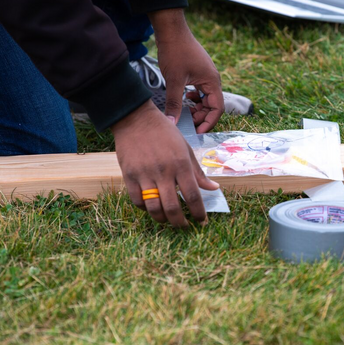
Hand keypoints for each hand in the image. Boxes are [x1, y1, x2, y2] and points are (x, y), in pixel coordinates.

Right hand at [112, 100, 219, 226]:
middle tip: (184, 225)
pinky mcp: (129, 175)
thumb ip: (198, 172)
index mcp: (181, 164)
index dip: (199, 213)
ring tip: (168, 220)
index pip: (193, 196)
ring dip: (162, 219)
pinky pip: (137, 201)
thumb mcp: (186, 149)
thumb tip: (214, 188)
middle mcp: (164, 172)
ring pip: (154, 208)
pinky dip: (145, 209)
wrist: (136, 119)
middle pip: (173, 207)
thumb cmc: (165, 133)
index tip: (202, 222)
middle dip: (180, 222)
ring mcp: (145, 174)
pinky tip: (152, 208)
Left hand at [148, 8, 223, 132]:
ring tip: (185, 111)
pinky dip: (194, 98)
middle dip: (201, 116)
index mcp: (212, 82)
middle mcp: (213, 79)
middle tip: (187, 122)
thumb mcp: (174, 80)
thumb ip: (174, 103)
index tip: (197, 131)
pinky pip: (201, 90)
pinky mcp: (199, 72)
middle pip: (213, 105)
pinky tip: (184, 97)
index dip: (208, 122)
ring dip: (197, 107)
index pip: (217, 109)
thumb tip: (172, 124)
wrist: (172, 30)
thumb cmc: (175, 52)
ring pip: (206, 98)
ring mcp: (206, 75)